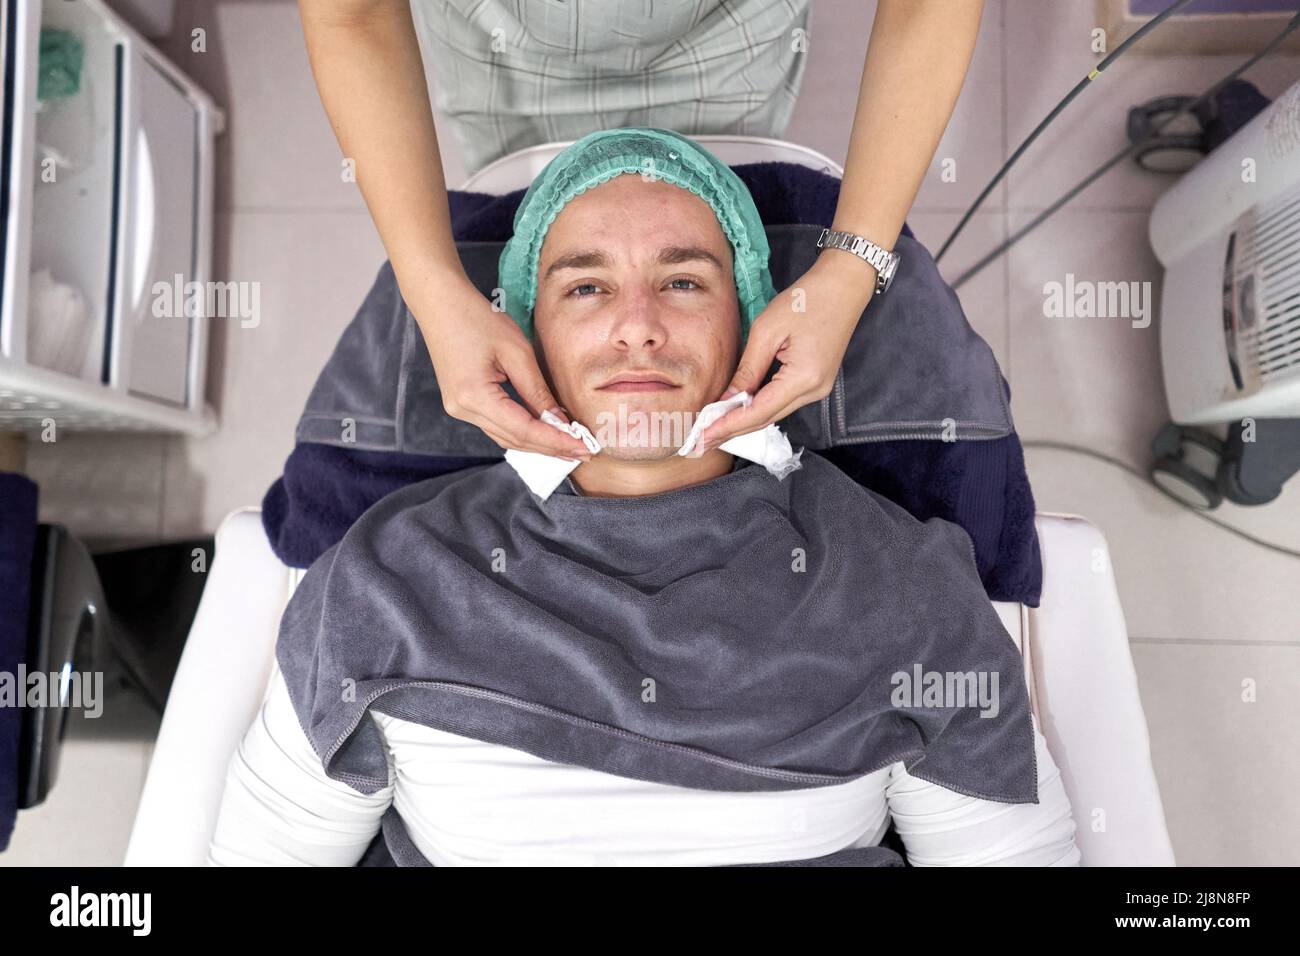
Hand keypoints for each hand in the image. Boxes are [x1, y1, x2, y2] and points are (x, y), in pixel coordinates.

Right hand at [411, 271, 592, 459]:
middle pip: (515, 439)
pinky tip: (544, 433)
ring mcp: (459, 409)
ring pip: (505, 437)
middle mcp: (463, 410)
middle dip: (551, 449)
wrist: (440, 303)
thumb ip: (538, 390)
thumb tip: (560, 420)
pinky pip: (496, 426)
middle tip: (584, 453)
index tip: (583, 447)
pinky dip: (522, 432)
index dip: (556, 441)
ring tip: (569, 448)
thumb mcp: (516, 351)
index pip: (524, 430)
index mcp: (474, 397)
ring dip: (538, 444)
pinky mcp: (462, 404)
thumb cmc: (477, 318)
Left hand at [694, 253, 876, 451]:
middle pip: (766, 419)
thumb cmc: (807, 300)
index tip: (702, 436)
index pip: (758, 412)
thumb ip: (747, 369)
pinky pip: (782, 402)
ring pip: (774, 414)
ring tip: (713, 431)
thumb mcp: (768, 330)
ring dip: (743, 423)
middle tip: (701, 443)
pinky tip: (738, 412)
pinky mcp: (816, 382)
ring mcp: (818, 389)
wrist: (843, 287)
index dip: (728, 426)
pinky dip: (758, 409)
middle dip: (732, 432)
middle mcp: (813, 391)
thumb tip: (727, 398)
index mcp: (803, 378)